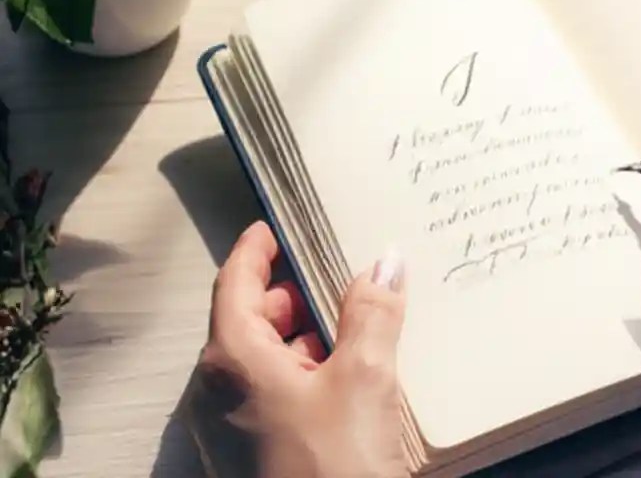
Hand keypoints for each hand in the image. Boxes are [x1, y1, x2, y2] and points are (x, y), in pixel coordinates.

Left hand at [180, 221, 408, 477]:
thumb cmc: (334, 469)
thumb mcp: (363, 378)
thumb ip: (372, 313)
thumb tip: (384, 261)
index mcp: (232, 360)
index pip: (234, 282)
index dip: (257, 249)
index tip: (276, 225)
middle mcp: (219, 392)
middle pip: (247, 319)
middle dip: (290, 292)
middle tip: (333, 271)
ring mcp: (232, 429)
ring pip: (263, 361)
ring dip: (305, 336)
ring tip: (354, 324)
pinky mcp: (255, 456)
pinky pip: (273, 396)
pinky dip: (305, 372)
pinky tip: (349, 378)